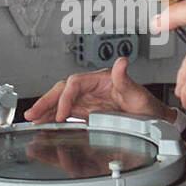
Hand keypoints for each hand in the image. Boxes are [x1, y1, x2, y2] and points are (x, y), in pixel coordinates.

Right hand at [24, 56, 174, 123]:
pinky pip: (66, 112)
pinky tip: (43, 123)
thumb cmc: (147, 106)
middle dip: (46, 102)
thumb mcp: (138, 94)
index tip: (62, 114)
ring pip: (61, 101)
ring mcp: (88, 100)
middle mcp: (91, 88)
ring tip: (32, 119)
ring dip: (46, 109)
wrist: (153, 120)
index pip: (75, 84)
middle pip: (62, 91)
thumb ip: (125, 80)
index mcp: (101, 79)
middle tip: (32, 114)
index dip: (66, 98)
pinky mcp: (87, 112)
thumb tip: (121, 63)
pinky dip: (53, 117)